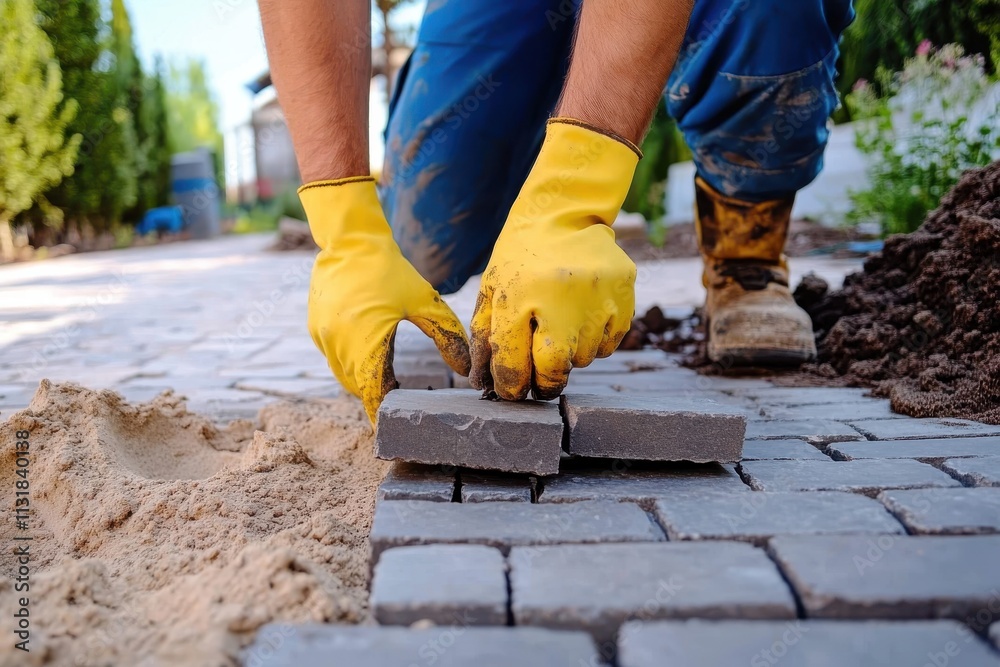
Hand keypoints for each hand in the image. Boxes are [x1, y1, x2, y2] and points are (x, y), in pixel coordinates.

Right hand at [300, 177, 470, 423]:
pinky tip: (369, 358)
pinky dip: (350, 364)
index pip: (373, 393)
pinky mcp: (315, 327)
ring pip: (343, 375)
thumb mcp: (425, 302)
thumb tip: (464, 369)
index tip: (392, 432)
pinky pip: (334, 357)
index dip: (383, 415)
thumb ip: (446, 337)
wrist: (350, 240)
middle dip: (377, 397)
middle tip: (400, 407)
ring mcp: (322, 337)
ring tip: (387, 386)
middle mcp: (338, 344)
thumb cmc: (390, 269)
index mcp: (366, 342)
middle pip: (358, 387)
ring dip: (363, 381)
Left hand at [470, 119, 639, 400]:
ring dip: (569, 355)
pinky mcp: (625, 297)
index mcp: (518, 296)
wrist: (564, 215)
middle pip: (554, 370)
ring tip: (561, 325)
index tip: (511, 391)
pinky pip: (608, 344)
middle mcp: (560, 298)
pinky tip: (583, 316)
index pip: (513, 364)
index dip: (510, 387)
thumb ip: (484, 338)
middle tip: (539, 380)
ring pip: (583, 359)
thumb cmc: (520, 258)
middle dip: (544, 382)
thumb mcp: (492, 291)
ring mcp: (598, 298)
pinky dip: (593, 341)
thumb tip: (483, 384)